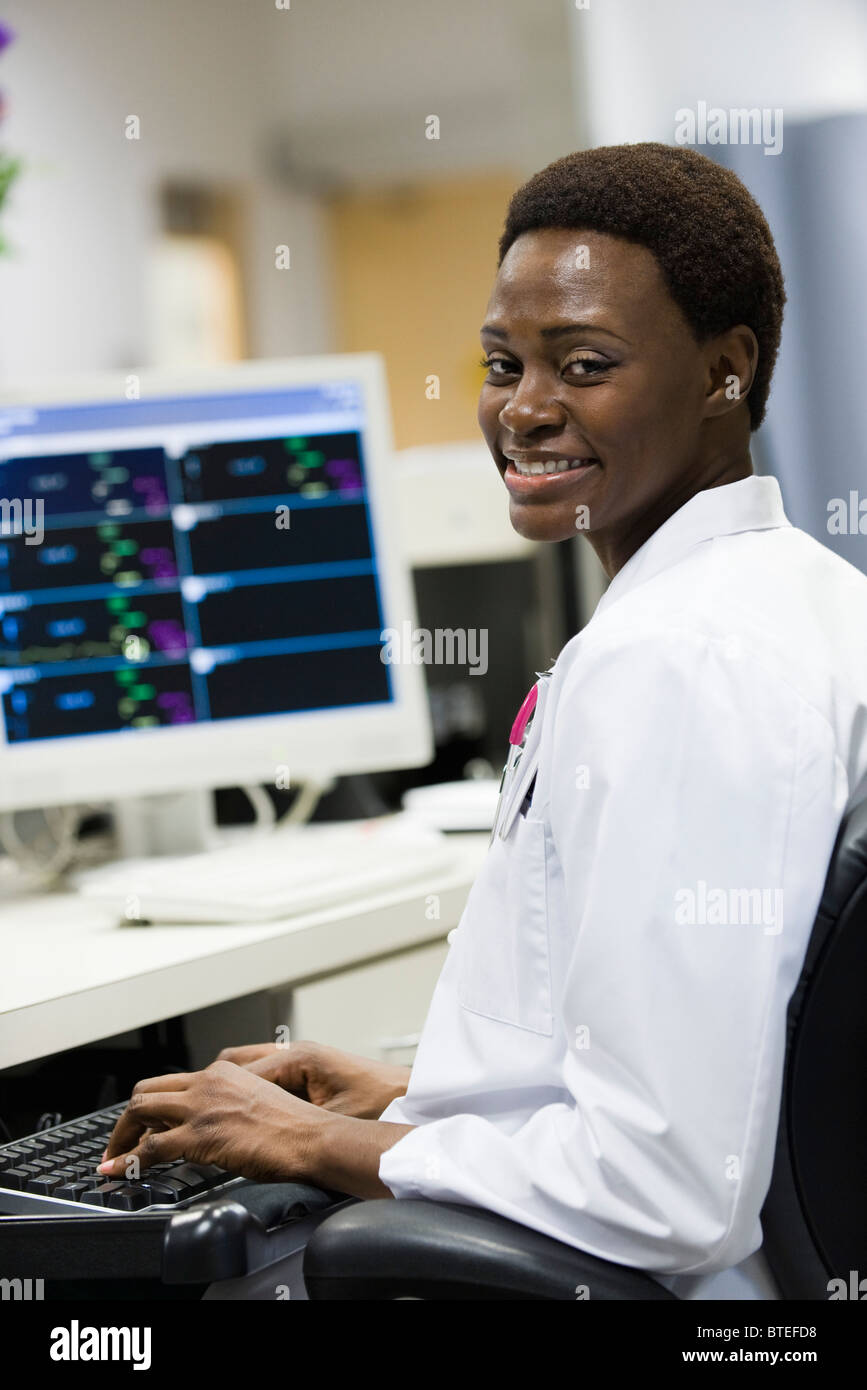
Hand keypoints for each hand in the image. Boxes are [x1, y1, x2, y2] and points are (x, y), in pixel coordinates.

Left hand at [99, 1060, 324, 1182]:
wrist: (310, 1138)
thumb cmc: (295, 1127)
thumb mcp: (257, 1102)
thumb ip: (228, 1106)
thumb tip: (209, 1126)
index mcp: (222, 1073)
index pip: (172, 1083)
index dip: (151, 1106)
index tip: (144, 1125)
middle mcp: (207, 1082)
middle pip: (147, 1091)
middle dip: (127, 1119)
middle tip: (120, 1142)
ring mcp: (201, 1107)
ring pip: (140, 1111)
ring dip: (121, 1137)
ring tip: (113, 1158)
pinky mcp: (198, 1135)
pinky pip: (148, 1148)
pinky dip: (127, 1161)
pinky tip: (118, 1172)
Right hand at [215, 1040, 410, 1119]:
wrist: (409, 1095)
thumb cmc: (379, 1102)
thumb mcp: (331, 1117)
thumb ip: (292, 1120)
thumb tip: (255, 1132)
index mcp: (298, 1058)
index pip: (240, 1071)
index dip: (215, 1094)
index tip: (196, 1113)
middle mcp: (294, 1053)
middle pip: (236, 1061)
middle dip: (214, 1085)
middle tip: (196, 1111)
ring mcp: (298, 1061)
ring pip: (249, 1067)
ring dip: (231, 1087)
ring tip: (215, 1114)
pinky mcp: (306, 1073)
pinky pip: (265, 1076)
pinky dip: (250, 1091)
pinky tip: (245, 1115)